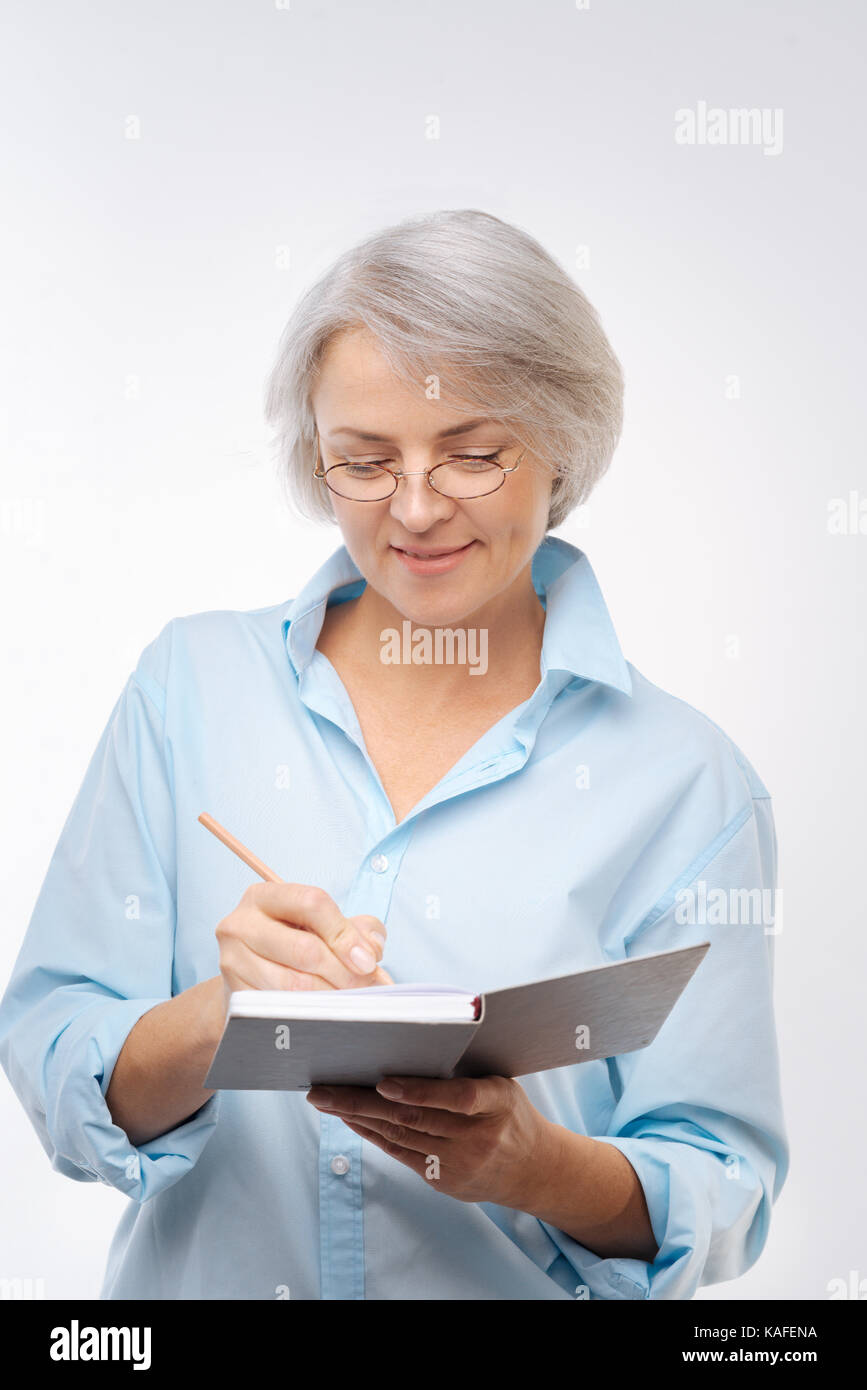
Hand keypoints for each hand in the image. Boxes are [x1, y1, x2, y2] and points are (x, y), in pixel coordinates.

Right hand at [216, 882, 391, 1007]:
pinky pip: (280, 1007)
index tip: (367, 960)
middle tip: (367, 985)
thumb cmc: (295, 943)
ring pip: (293, 983)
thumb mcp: (324, 925)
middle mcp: (241, 924)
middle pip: (304, 948)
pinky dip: (310, 1011)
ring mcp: (232, 960)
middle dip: (343, 972)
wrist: (252, 977)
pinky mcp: (235, 993)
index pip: (311, 903)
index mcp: (265, 896)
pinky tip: (326, 1011)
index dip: (345, 933)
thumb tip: (372, 951)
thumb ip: (357, 928)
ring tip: (352, 1000)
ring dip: (331, 996)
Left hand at [305, 1073, 552, 1207]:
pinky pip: (400, 1153)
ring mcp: (460, 1164)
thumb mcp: (501, 1083)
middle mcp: (479, 1137)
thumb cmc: (509, 1112)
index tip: (383, 1083)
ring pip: (400, 1136)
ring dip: (357, 1117)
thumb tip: (406, 1043)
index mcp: (499, 1102)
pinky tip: (351, 1119)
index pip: (459, 1098)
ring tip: (325, 1101)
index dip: (420, 1091)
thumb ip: (463, 1071)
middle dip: (362, 1102)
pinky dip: (372, 1134)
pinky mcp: (444, 1181)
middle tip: (322, 1090)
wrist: (532, 1168)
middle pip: (414, 1118)